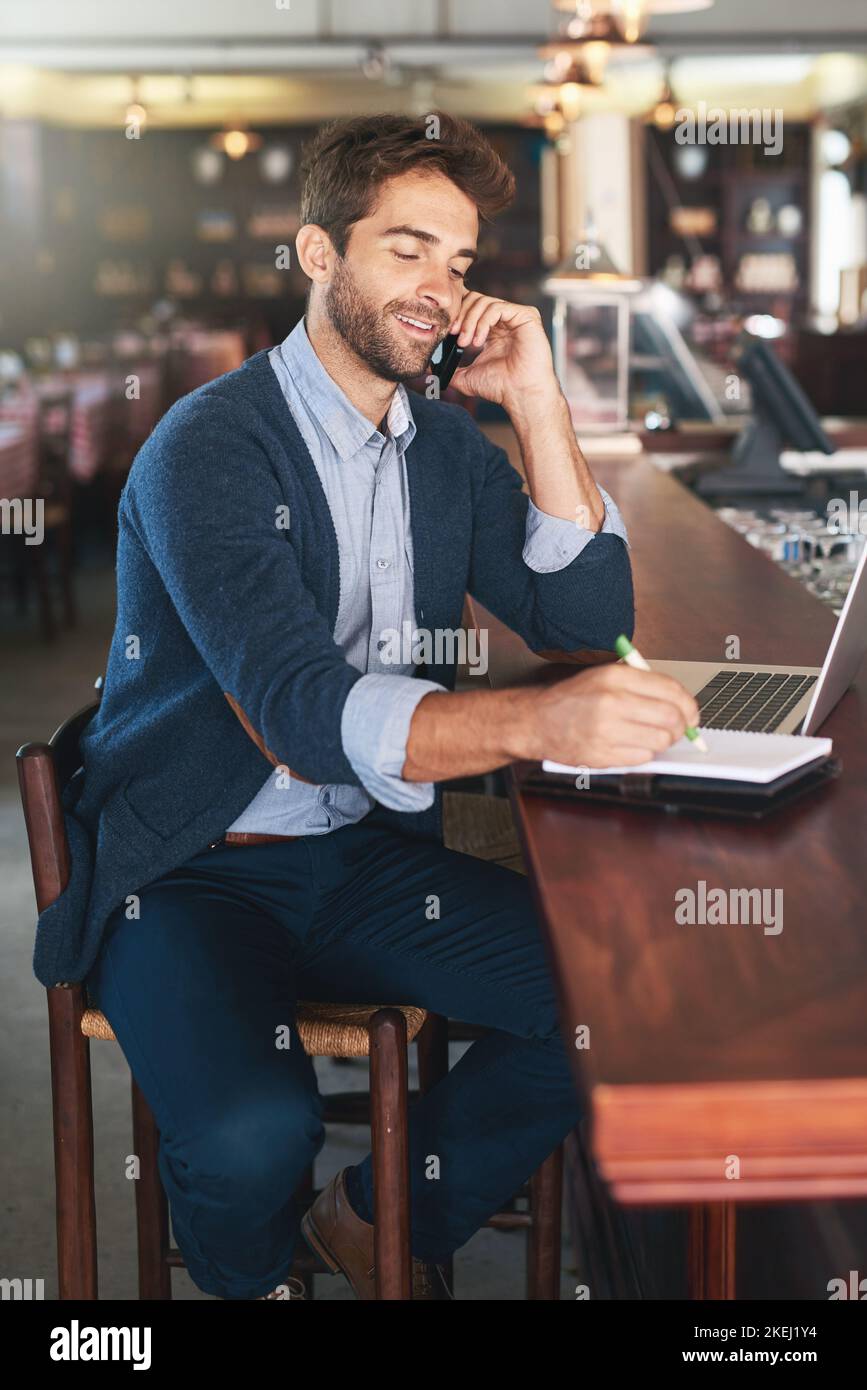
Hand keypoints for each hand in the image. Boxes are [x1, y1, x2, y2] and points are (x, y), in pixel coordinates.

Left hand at [447, 293, 558, 412]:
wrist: (520, 394)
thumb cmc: (500, 387)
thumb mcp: (466, 377)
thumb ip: (449, 370)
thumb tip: (428, 369)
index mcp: (492, 329)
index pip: (470, 307)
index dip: (457, 314)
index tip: (447, 332)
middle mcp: (504, 320)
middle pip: (475, 299)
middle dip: (461, 316)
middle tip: (454, 335)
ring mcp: (516, 317)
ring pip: (484, 302)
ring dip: (470, 321)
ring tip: (467, 343)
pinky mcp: (527, 316)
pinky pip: (498, 307)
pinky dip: (484, 321)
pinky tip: (480, 341)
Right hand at [525, 662, 700, 768]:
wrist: (537, 721)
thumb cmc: (572, 699)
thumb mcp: (604, 676)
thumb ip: (641, 683)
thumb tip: (680, 701)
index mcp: (615, 678)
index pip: (670, 690)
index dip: (689, 704)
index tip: (692, 713)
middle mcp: (611, 702)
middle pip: (671, 717)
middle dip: (682, 726)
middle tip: (680, 728)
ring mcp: (606, 731)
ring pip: (661, 740)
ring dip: (664, 741)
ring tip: (652, 736)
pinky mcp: (602, 755)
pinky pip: (643, 758)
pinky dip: (644, 753)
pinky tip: (632, 745)